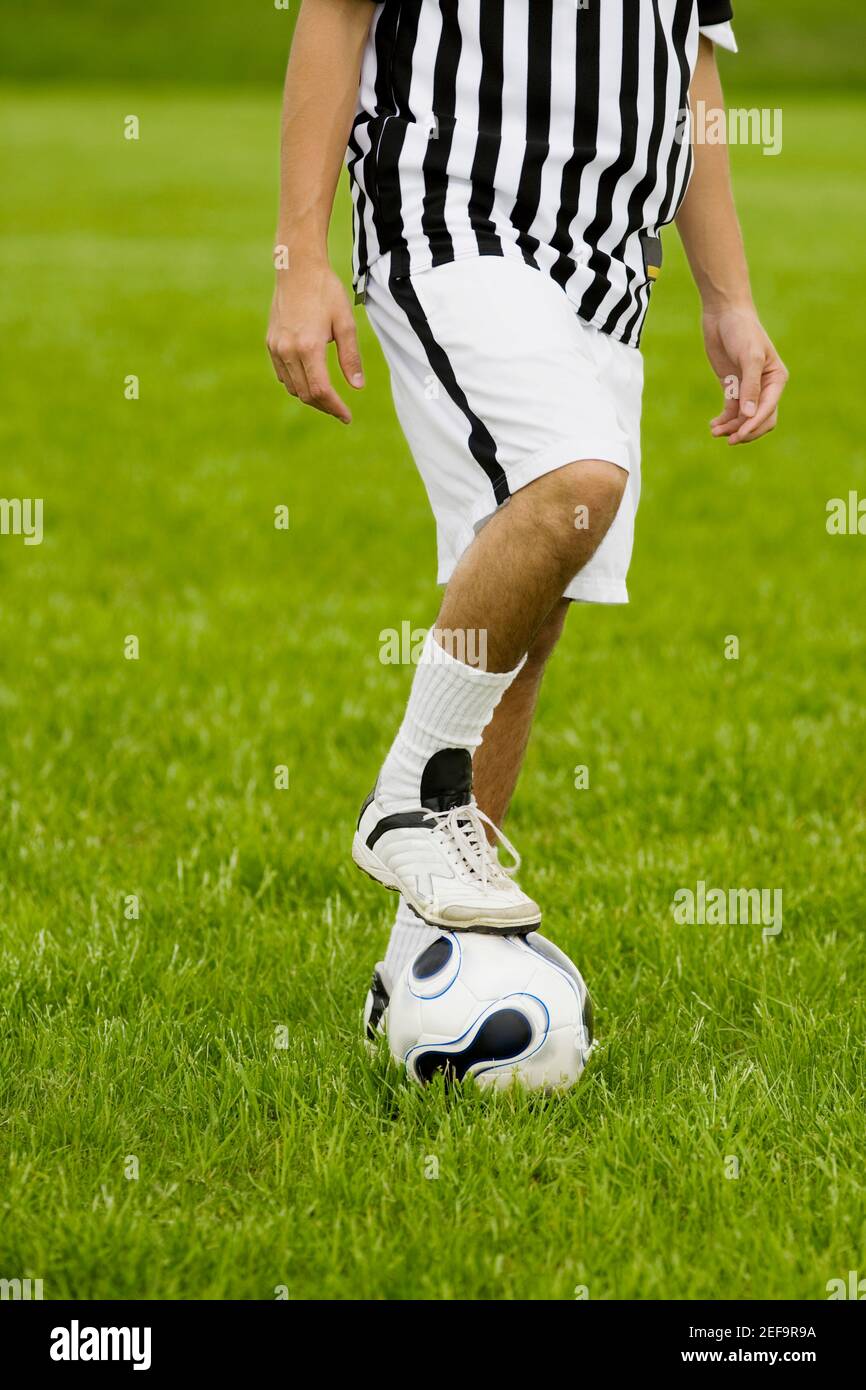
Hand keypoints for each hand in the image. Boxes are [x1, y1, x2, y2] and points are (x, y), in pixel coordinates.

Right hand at [266, 260, 363, 423]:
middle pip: (306, 394)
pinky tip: (310, 380)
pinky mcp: (270, 343)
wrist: (297, 269)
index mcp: (309, 347)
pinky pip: (283, 375)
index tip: (347, 417)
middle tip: (341, 410)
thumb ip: (351, 357)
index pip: (321, 391)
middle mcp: (288, 350)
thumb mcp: (346, 323)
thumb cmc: (325, 292)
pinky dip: (297, 384)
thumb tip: (357, 387)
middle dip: (325, 406)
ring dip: (310, 397)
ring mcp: (276, 348)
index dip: (335, 408)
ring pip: (293, 387)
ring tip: (328, 397)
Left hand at [703, 305, 788, 445]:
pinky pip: (731, 412)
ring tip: (715, 432)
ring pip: (744, 419)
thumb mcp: (748, 357)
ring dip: (732, 428)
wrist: (723, 314)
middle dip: (746, 431)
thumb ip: (750, 387)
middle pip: (760, 419)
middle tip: (729, 440)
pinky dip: (724, 421)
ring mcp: (748, 389)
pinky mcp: (732, 388)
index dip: (755, 424)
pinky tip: (714, 425)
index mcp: (776, 379)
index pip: (769, 409)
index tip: (739, 434)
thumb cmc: (742, 330)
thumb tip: (750, 415)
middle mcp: (765, 387)